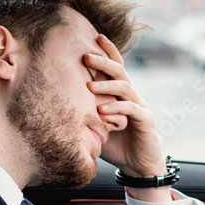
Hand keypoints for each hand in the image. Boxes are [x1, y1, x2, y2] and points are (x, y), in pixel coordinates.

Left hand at [85, 34, 170, 202]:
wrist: (139, 166)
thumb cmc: (117, 146)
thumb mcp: (96, 127)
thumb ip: (85, 114)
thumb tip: (59, 104)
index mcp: (122, 95)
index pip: (116, 67)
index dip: (108, 51)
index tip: (95, 37)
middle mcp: (133, 96)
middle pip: (120, 72)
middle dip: (103, 61)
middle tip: (86, 55)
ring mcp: (140, 107)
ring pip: (126, 87)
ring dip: (106, 84)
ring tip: (89, 85)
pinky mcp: (146, 121)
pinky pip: (132, 109)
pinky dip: (117, 108)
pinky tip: (103, 110)